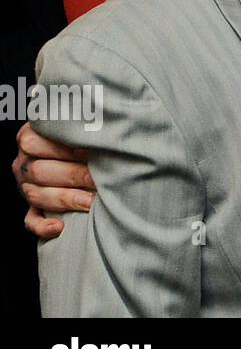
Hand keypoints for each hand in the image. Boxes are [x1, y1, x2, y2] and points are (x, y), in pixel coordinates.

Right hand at [12, 121, 94, 238]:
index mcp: (31, 136)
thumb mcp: (82, 121)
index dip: (65, 148)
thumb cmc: (90, 133)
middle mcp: (25, 161)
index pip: (35, 142)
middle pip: (39, 171)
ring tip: (92, 200)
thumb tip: (107, 127)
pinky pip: (31, 220)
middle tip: (99, 178)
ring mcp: (26, 186)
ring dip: (66, 199)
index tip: (92, 150)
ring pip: (36, 195)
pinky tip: (59, 227)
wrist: (88, 152)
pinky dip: (42, 226)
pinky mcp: (33, 208)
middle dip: (73, 175)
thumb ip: (85, 122)